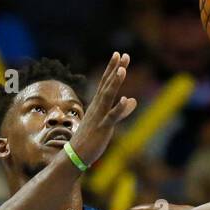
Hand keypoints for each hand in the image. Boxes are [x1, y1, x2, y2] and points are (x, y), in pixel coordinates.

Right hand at [71, 52, 137, 166]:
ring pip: (108, 97)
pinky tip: (125, 99)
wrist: (76, 155)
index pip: (105, 83)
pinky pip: (111, 117)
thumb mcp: (108, 122)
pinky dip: (118, 108)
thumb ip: (122, 111)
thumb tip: (133, 100)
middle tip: (122, 54)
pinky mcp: (103, 128)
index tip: (119, 55)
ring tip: (122, 70)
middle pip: (107, 84)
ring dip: (115, 83)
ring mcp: (99, 116)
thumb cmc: (91, 139)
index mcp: (98, 105)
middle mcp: (98, 107)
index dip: (112, 69)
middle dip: (115, 69)